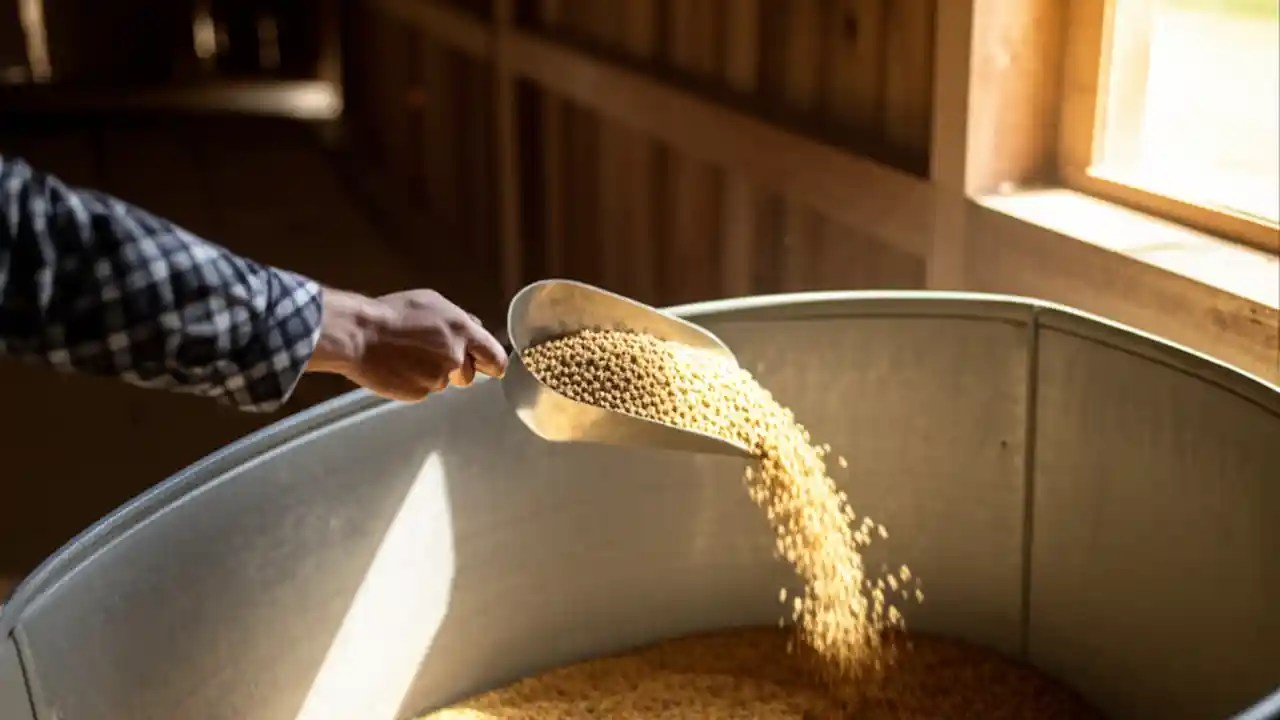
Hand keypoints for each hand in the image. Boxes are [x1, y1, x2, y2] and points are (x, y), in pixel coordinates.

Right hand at [306, 287, 506, 401]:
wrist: (358, 334)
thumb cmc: (393, 313)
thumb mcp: (432, 303)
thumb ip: (460, 320)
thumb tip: (475, 328)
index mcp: (463, 332)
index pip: (496, 358)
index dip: (494, 364)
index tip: (491, 368)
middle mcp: (455, 357)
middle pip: (469, 375)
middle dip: (456, 369)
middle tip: (431, 355)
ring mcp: (437, 378)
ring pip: (443, 382)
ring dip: (432, 374)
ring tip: (408, 357)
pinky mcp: (418, 393)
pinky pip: (423, 390)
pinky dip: (414, 382)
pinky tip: (398, 367)